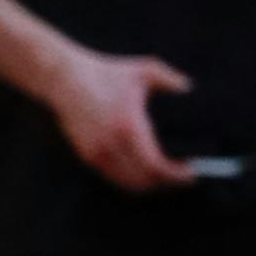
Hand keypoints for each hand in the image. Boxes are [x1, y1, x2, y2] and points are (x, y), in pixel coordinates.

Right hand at [49, 45, 193, 194]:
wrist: (64, 79)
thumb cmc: (105, 73)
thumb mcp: (143, 70)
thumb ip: (170, 79)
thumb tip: (190, 90)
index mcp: (128, 126)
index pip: (155, 166)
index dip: (175, 176)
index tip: (192, 173)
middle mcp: (112, 145)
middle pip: (145, 181)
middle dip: (168, 183)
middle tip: (185, 177)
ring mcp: (97, 153)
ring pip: (129, 184)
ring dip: (150, 185)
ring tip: (168, 178)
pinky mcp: (87, 156)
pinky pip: (114, 178)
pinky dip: (132, 181)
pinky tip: (145, 174)